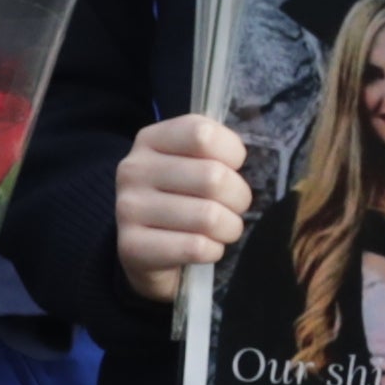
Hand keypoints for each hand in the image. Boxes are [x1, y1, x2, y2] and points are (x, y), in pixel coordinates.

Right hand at [116, 114, 251, 305]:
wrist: (146, 250)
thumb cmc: (184, 197)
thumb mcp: (196, 162)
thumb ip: (218, 149)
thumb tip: (257, 151)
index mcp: (152, 139)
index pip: (203, 134)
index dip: (232, 153)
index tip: (233, 167)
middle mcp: (133, 170)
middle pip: (213, 177)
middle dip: (238, 197)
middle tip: (235, 206)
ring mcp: (127, 209)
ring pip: (208, 216)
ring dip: (229, 227)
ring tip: (223, 229)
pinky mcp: (131, 247)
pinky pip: (195, 247)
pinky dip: (213, 250)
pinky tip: (206, 248)